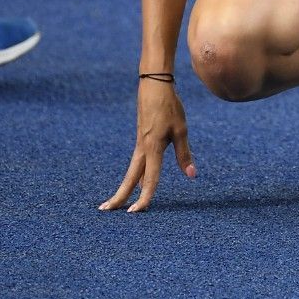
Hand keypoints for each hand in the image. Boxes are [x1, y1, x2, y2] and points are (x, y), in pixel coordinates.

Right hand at [99, 79, 196, 211]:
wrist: (154, 86)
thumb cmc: (170, 107)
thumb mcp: (181, 130)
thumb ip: (184, 154)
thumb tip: (191, 176)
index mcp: (152, 148)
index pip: (150, 178)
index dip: (145, 196)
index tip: (137, 212)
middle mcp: (142, 149)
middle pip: (131, 178)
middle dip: (120, 195)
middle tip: (106, 211)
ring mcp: (140, 144)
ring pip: (133, 171)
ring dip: (125, 187)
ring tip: (116, 202)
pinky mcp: (141, 140)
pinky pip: (138, 162)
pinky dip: (135, 175)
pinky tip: (136, 182)